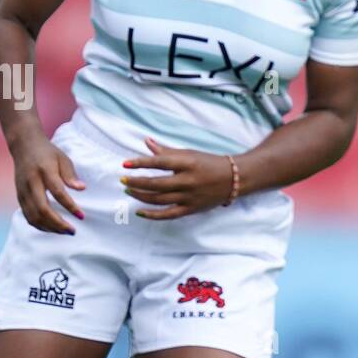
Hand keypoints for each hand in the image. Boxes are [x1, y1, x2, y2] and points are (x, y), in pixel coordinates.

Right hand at [12, 133, 85, 234]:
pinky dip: (40, 225)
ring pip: (33, 216)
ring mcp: (22, 191)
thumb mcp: (62, 158)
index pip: (57, 192)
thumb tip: (82, 188)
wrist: (23, 146)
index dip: (70, 206)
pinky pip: (28, 216)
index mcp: (44, 171)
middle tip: (72, 231)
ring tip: (65, 232)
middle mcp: (31, 182)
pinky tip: (52, 228)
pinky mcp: (19, 197)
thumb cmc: (47, 153)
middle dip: (58, 223)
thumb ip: (71, 174)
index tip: (81, 216)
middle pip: (42, 209)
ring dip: (50, 227)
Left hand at [120, 138, 235, 219]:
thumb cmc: (209, 163)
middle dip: (137, 183)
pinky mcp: (191, 209)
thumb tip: (146, 141)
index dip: (141, 163)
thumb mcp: (189, 153)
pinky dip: (153, 215)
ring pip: (159, 200)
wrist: (234, 179)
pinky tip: (140, 212)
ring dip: (141, 196)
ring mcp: (190, 197)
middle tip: (123, 180)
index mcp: (188, 163)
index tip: (125, 164)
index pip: (159, 162)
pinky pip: (169, 215)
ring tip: (129, 191)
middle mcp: (188, 180)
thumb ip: (166, 151)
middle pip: (156, 184)